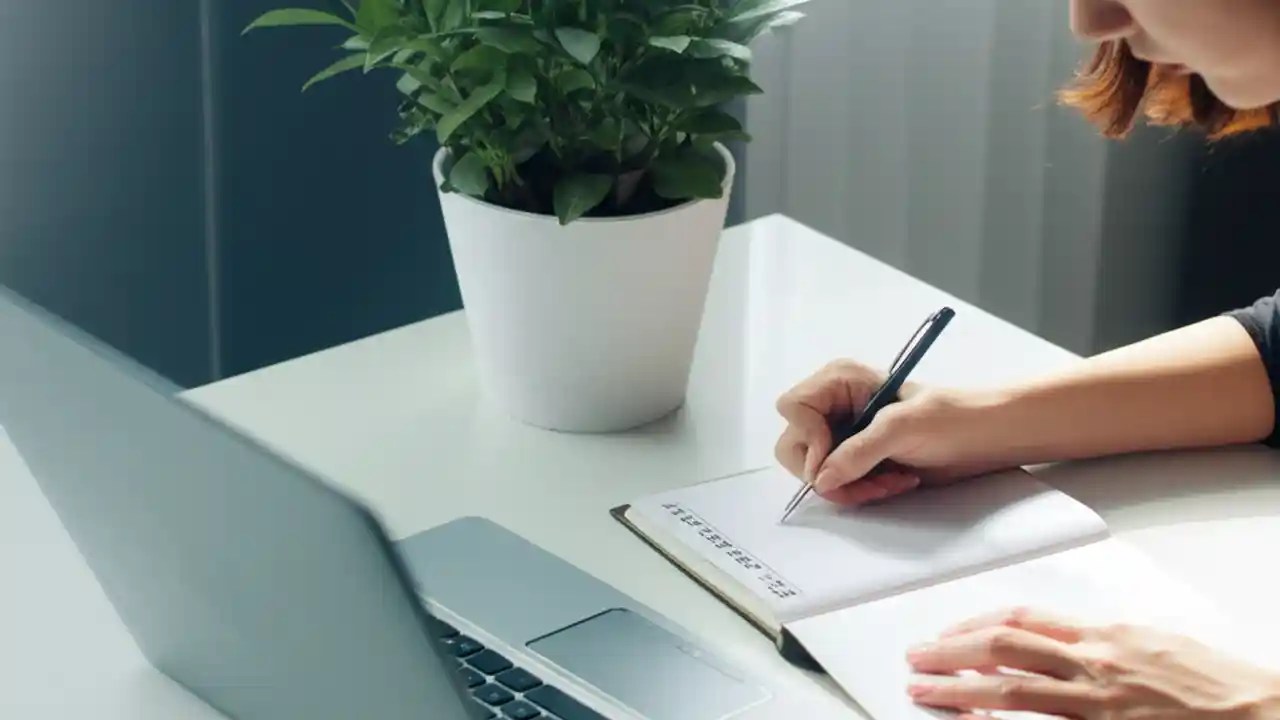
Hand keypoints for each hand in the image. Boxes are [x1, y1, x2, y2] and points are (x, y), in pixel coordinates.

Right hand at [774, 360, 1008, 505]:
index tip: (834, 460)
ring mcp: (843, 435)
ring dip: (850, 486)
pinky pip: (837, 484)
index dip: (808, 438)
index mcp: (840, 381)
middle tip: (865, 482)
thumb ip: (859, 451)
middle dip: (828, 471)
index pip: (794, 409)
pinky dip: (860, 491)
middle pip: (795, 444)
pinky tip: (893, 483)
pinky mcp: (856, 460)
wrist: (988, 437)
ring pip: (816, 471)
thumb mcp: (904, 426)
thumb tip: (821, 479)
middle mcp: (834, 406)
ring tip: (889, 483)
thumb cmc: (954, 417)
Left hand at [906, 607, 1279, 718]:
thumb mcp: (1152, 642)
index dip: (976, 624)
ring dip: (957, 689)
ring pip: (1009, 690)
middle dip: (951, 649)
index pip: (1022, 620)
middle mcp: (1094, 665)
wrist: (1261, 713)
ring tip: (923, 689)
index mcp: (1104, 636)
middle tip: (917, 656)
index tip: (948, 632)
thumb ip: (1100, 642)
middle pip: (1002, 646)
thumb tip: (1058, 642)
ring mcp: (1096, 704)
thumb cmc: (1216, 684)